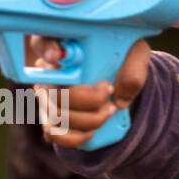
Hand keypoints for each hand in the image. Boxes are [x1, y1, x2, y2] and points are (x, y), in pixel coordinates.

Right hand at [29, 36, 150, 148]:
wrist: (121, 83)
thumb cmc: (124, 61)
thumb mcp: (135, 57)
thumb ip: (132, 70)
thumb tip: (119, 100)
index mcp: (63, 46)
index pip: (43, 41)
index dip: (47, 48)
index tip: (58, 55)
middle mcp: (47, 71)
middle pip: (54, 89)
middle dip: (87, 98)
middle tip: (109, 92)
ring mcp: (46, 96)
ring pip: (57, 114)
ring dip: (89, 119)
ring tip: (110, 111)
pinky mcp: (50, 119)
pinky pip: (54, 135)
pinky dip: (77, 137)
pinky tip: (93, 131)